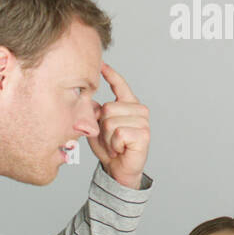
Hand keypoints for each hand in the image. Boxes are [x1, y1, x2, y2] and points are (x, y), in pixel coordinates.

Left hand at [86, 63, 149, 188]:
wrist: (119, 170)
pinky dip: (114, 144)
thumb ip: (93, 113)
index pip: (120, 85)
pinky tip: (120, 149)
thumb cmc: (110, 149)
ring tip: (115, 145)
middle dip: (102, 126)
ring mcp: (143, 122)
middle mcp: (138, 110)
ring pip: (111, 121)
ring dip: (108, 138)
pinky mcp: (144, 134)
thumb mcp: (97, 128)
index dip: (111, 74)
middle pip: (108, 108)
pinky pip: (118, 133)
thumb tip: (90, 101)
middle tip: (110, 139)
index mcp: (128, 105)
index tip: (101, 64)